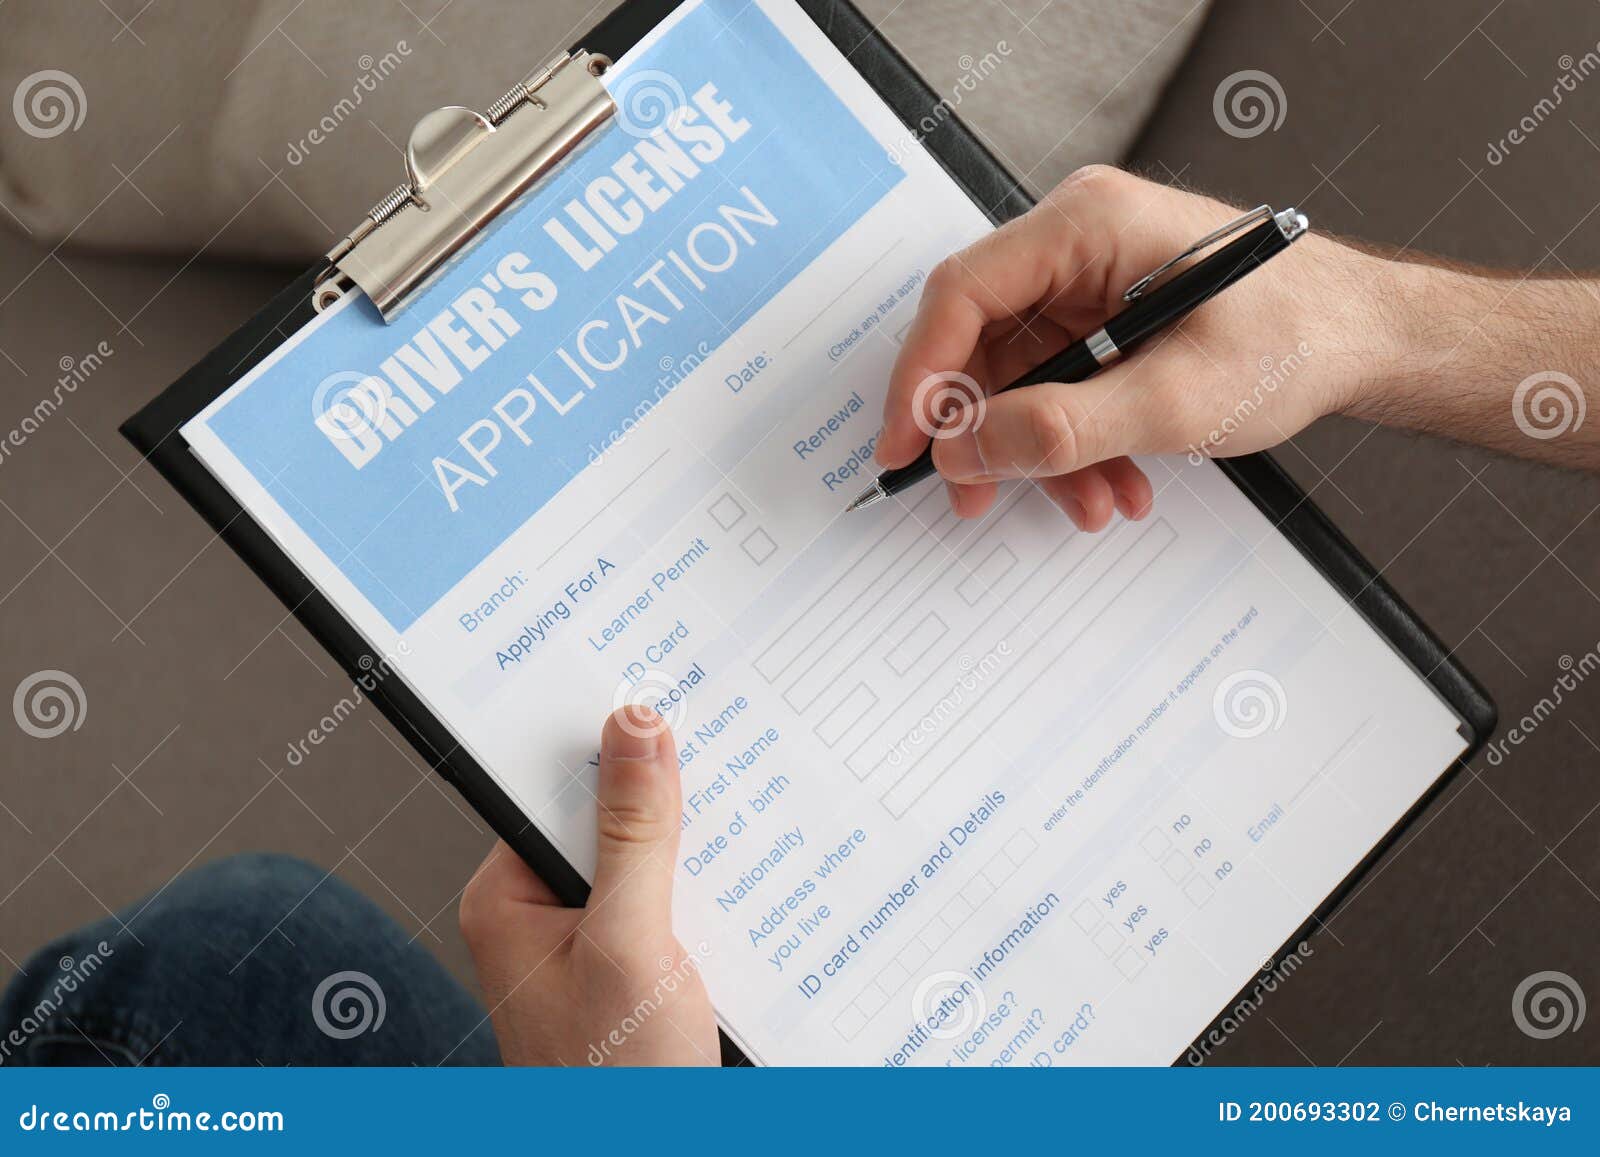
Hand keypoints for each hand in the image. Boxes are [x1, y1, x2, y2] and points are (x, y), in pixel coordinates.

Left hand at [459, 707, 718, 1065]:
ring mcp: (592, 943)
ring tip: (748, 814)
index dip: (606, 741)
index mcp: (509, 898)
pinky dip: (713, 888)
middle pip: (606, 817)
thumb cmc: (612, 1082)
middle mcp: (543, 915)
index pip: (553, 788)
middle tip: (721, 743)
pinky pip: (675, 900)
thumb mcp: (630, 942)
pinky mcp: (638, 967)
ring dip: (698, 843)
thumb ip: (636, 835)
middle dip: (665, 792)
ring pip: (648, 859)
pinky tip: (753, 878)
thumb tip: (635, 727)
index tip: (658, 694)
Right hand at [877, 166, 1411, 526]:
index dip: (922, 376)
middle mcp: (1078, 240)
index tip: (906, 447)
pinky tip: (1113, 485)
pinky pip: (1059, 384)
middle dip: (990, 431)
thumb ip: (1062, 428)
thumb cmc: (1296, 340)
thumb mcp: (1176, 400)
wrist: (1365, 341)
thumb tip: (964, 451)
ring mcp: (1091, 278)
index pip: (963, 293)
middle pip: (984, 339)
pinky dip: (1075, 441)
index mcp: (1087, 224)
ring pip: (1022, 374)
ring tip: (1091, 505)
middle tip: (975, 498)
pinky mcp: (1106, 316)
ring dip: (1043, 451)